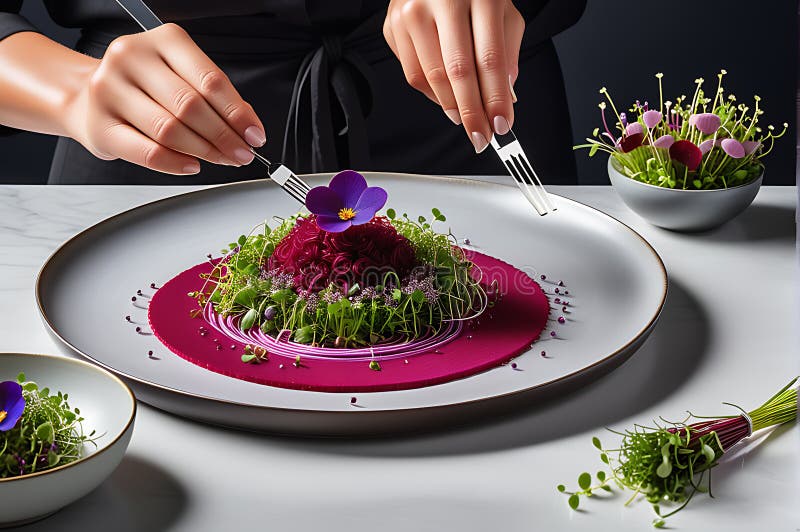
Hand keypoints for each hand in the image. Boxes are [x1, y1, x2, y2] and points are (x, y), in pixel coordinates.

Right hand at [64, 24, 265, 174]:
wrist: (85, 95)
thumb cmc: (143, 87)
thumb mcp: (181, 77)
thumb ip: (214, 97)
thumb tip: (248, 124)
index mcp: (162, 40)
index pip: (210, 80)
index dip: (238, 113)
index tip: (255, 135)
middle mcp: (132, 58)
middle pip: (191, 105)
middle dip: (224, 136)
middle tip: (241, 154)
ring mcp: (109, 90)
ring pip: (170, 129)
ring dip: (204, 151)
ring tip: (221, 160)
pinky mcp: (99, 126)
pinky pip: (147, 152)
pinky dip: (175, 163)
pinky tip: (192, 166)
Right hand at [383, 0, 523, 152]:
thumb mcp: (503, 12)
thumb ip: (507, 53)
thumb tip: (505, 98)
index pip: (489, 59)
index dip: (495, 98)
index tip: (502, 125)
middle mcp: (442, 1)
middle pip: (457, 72)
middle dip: (471, 113)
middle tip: (481, 138)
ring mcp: (411, 12)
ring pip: (431, 78)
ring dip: (451, 107)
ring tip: (466, 120)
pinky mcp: (392, 25)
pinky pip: (412, 74)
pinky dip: (432, 94)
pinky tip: (446, 98)